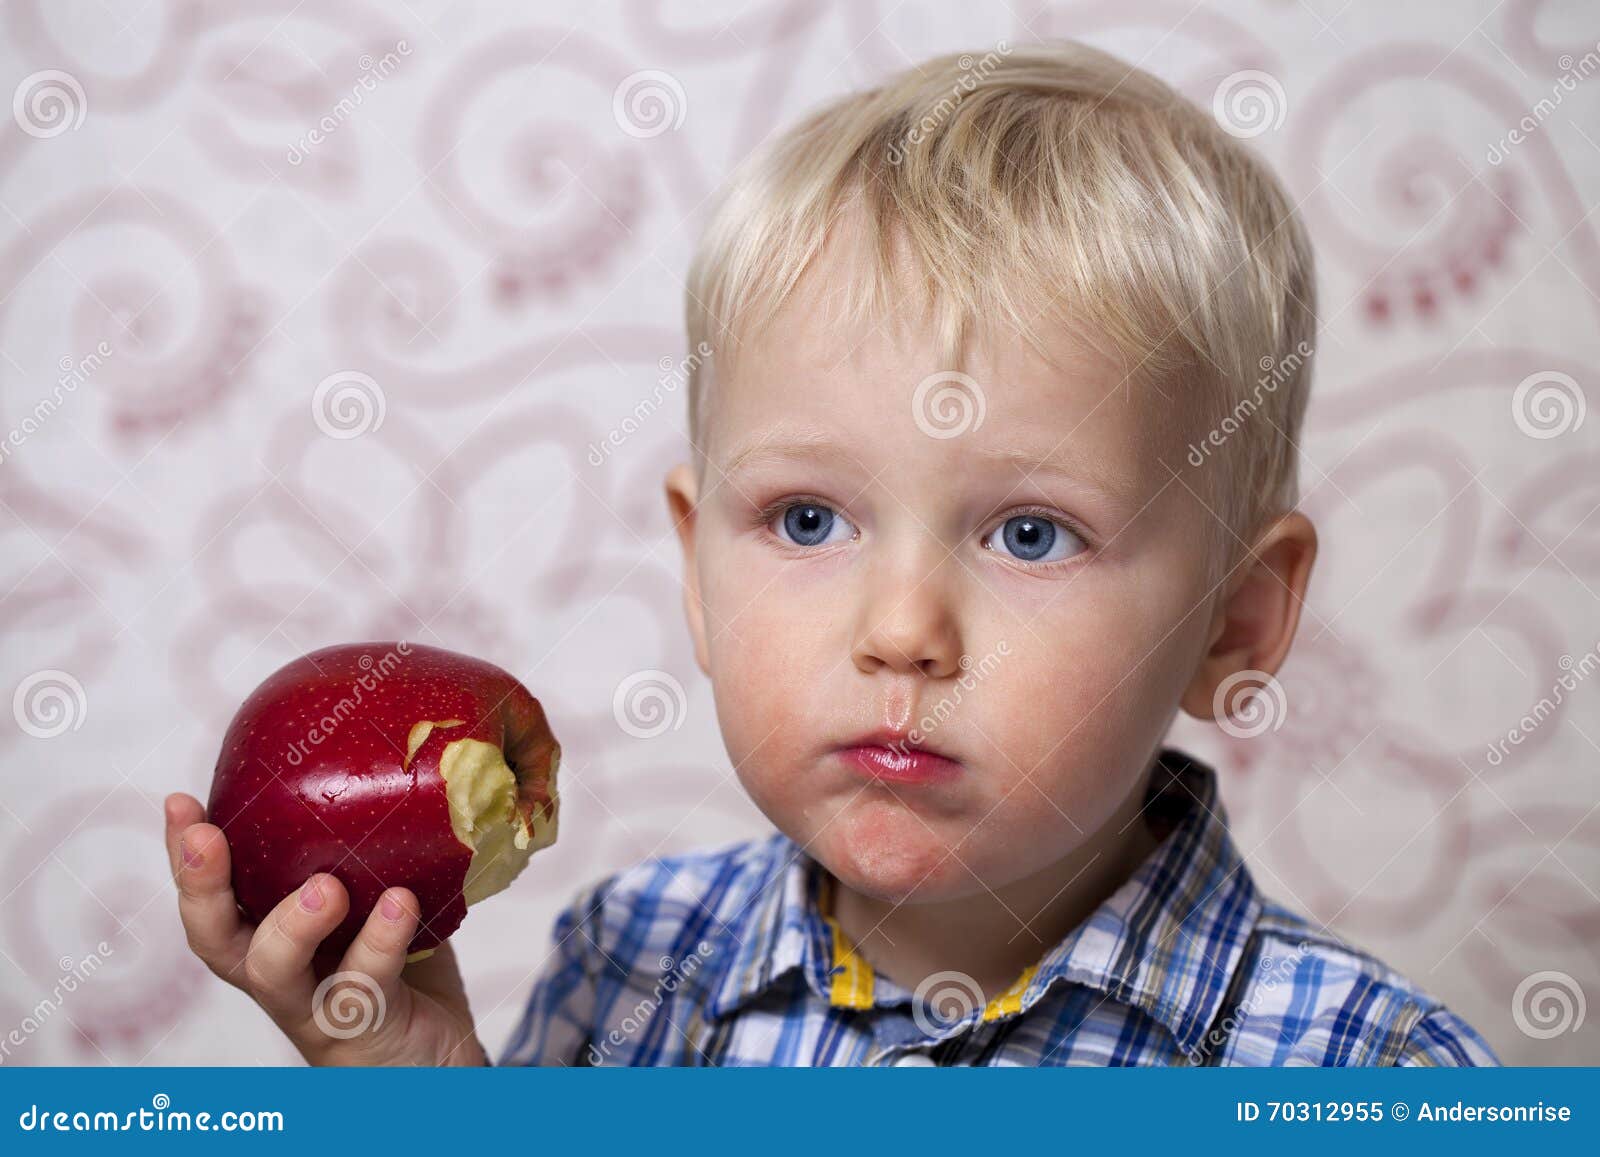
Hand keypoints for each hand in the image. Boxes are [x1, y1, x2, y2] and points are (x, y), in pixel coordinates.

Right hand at [163, 792, 489, 1065]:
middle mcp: (278, 976)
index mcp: (270, 937)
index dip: (187, 857)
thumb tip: (392, 764)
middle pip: (215, 938)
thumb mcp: (378, 901)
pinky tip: (403, 901)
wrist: (438, 1061)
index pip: (212, 898)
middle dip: (201, 885)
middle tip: (206, 835)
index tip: (180, 802)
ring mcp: (313, 1006)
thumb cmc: (400, 971)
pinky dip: (381, 941)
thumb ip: (370, 850)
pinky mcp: (361, 1027)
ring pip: (275, 970)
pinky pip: (363, 983)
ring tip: (325, 886)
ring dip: (293, 924)